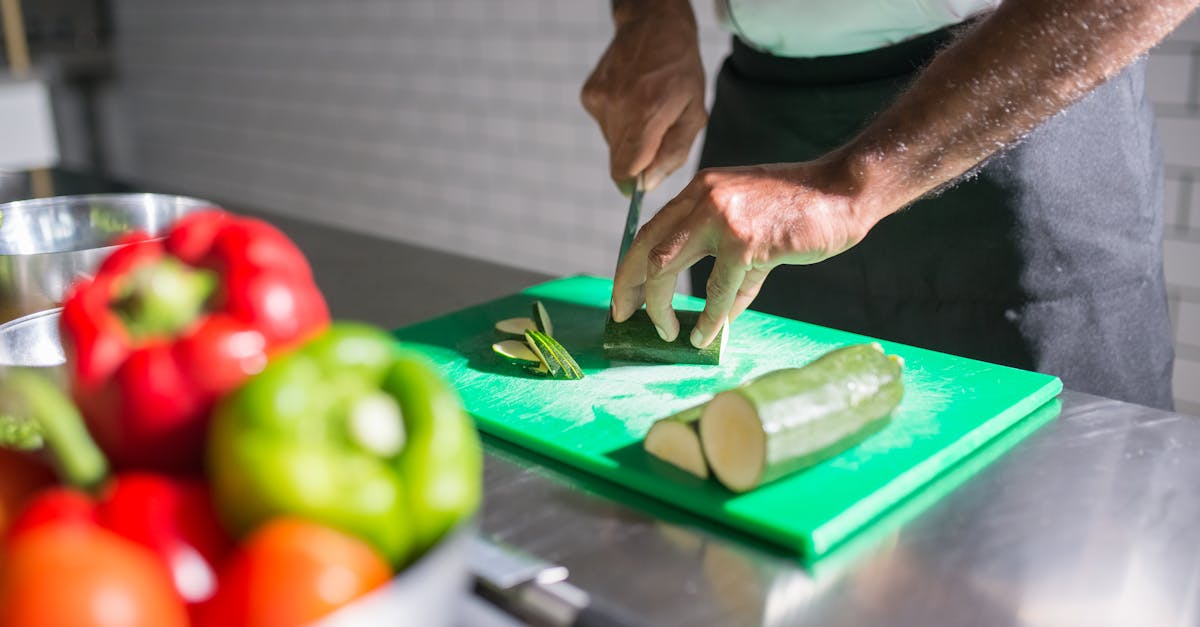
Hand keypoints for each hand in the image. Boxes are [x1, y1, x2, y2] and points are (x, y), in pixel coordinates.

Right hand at [581, 0, 706, 191]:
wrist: (653, 26)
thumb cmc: (681, 71)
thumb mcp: (694, 113)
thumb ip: (673, 153)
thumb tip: (647, 185)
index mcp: (647, 113)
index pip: (625, 170)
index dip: (635, 180)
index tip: (645, 177)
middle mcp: (618, 107)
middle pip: (619, 160)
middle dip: (638, 155)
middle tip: (655, 128)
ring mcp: (599, 99)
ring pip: (611, 143)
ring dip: (628, 135)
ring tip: (644, 106)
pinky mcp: (589, 95)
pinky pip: (603, 125)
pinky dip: (617, 119)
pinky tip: (630, 96)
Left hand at [611, 160, 881, 347]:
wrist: (843, 191)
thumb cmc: (800, 213)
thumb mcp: (749, 228)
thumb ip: (725, 263)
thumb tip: (712, 317)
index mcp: (699, 191)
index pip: (649, 231)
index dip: (630, 267)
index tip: (623, 297)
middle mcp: (702, 198)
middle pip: (645, 248)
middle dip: (629, 288)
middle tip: (624, 318)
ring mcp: (722, 217)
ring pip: (666, 267)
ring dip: (660, 307)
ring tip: (667, 333)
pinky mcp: (746, 241)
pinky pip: (716, 290)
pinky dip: (708, 318)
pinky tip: (704, 335)